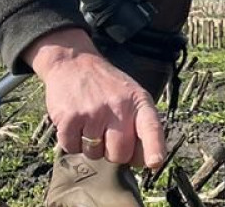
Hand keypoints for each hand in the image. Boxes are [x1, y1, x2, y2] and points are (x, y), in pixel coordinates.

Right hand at [23, 28, 165, 167]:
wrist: (73, 62)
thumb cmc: (106, 86)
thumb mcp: (131, 96)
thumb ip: (140, 125)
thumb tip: (144, 161)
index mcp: (138, 102)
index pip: (150, 128)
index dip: (153, 148)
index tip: (154, 163)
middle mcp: (118, 107)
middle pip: (120, 154)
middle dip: (112, 152)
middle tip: (106, 133)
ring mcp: (93, 112)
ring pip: (95, 154)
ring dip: (90, 146)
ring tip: (89, 122)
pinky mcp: (70, 118)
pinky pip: (73, 148)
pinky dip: (72, 142)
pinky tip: (75, 123)